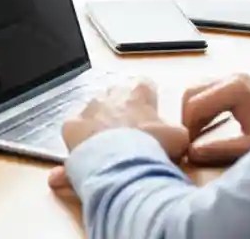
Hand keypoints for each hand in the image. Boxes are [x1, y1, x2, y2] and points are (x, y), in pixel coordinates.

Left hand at [49, 79, 188, 199]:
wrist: (121, 164)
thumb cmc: (151, 147)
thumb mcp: (178, 138)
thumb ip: (175, 130)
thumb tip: (173, 136)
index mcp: (138, 90)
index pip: (145, 85)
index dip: (147, 101)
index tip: (149, 116)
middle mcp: (110, 93)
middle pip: (116, 96)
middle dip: (121, 111)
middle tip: (129, 134)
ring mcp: (88, 107)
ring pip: (93, 112)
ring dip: (100, 124)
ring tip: (109, 147)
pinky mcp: (71, 125)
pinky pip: (75, 130)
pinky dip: (81, 140)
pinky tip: (90, 154)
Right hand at [182, 73, 249, 165]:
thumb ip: (222, 149)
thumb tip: (191, 153)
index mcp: (235, 88)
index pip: (194, 104)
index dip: (187, 128)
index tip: (188, 149)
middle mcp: (232, 77)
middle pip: (191, 92)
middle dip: (186, 118)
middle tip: (189, 143)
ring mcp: (235, 78)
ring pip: (198, 90)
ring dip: (193, 113)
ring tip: (197, 137)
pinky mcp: (239, 83)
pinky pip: (209, 91)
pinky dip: (203, 108)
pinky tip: (208, 127)